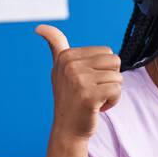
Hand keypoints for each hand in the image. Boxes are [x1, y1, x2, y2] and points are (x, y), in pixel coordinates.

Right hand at [35, 24, 122, 139]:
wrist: (68, 129)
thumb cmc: (68, 98)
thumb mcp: (59, 69)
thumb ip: (55, 45)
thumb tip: (39, 27)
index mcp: (66, 55)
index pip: (107, 52)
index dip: (103, 69)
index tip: (87, 81)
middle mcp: (71, 65)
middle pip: (115, 61)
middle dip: (110, 78)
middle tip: (94, 91)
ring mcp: (79, 80)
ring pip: (118, 77)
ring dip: (111, 92)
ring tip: (95, 100)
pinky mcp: (89, 96)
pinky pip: (117, 90)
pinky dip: (113, 101)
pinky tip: (98, 107)